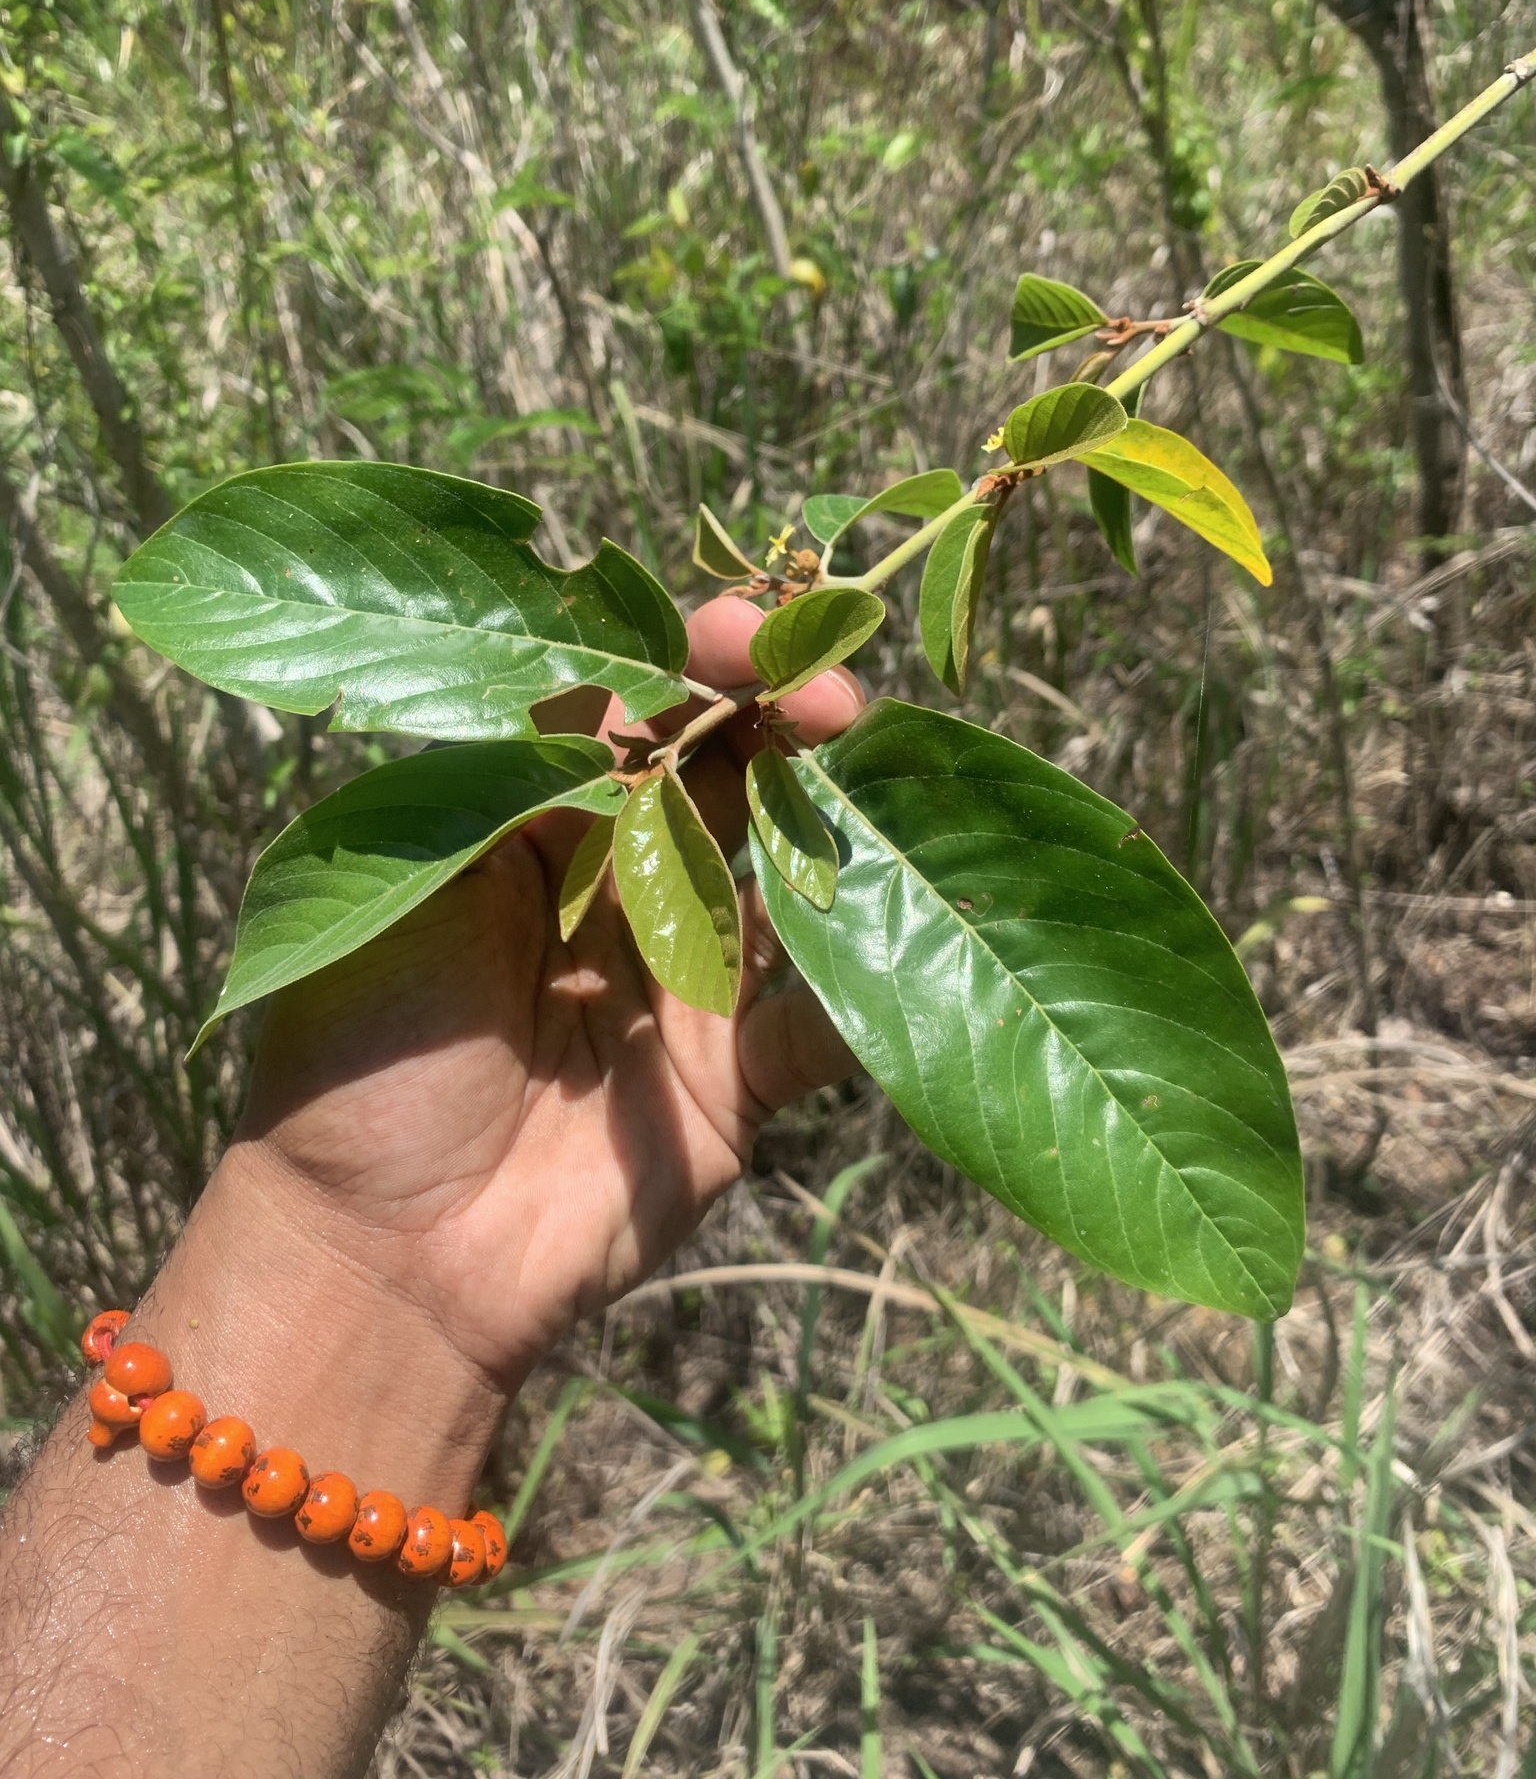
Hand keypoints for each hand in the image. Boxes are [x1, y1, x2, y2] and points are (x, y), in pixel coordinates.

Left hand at [242, 596, 861, 1392]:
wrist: (380, 1261)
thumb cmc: (359, 1059)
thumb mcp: (407, 886)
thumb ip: (518, 781)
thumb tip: (633, 691)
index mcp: (530, 825)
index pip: (633, 713)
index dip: (696, 664)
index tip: (749, 635)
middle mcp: (617, 889)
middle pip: (726, 778)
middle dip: (783, 720)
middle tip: (834, 690)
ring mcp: (686, 983)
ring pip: (788, 877)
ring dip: (837, 822)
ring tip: (870, 772)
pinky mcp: (735, 1082)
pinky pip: (825, 1022)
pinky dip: (872, 983)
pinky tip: (910, 924)